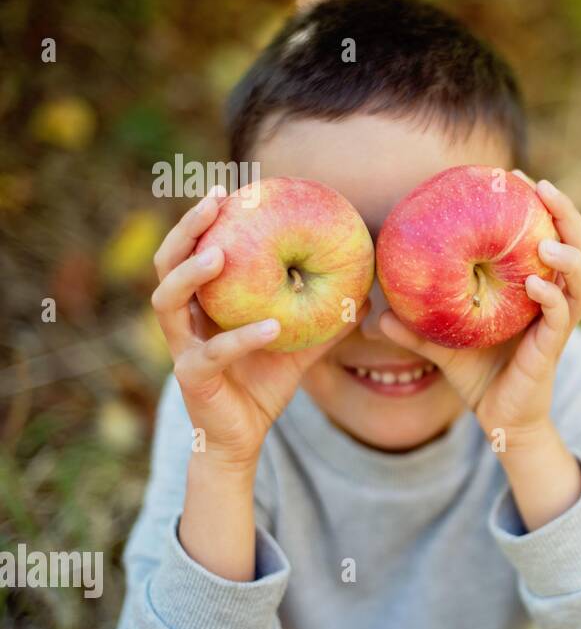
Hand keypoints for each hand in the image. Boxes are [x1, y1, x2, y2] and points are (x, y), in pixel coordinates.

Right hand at [152, 186, 363, 466]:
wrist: (242, 438)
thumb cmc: (264, 384)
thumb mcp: (300, 345)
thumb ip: (325, 319)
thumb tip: (366, 292)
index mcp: (202, 305)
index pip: (192, 252)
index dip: (202, 222)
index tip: (227, 190)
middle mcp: (184, 321)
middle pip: (166, 264)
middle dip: (186, 230)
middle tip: (214, 202)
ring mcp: (181, 349)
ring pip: (168, 302)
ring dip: (193, 274)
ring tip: (222, 254)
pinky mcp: (192, 378)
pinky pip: (212, 353)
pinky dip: (242, 338)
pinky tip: (273, 325)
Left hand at [380, 173, 580, 440]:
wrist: (500, 420)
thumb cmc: (477, 375)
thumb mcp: (442, 344)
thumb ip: (415, 326)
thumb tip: (373, 311)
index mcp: (534, 287)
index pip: (548, 234)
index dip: (539, 203)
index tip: (513, 174)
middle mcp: (553, 299)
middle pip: (579, 245)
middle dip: (567, 213)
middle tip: (542, 187)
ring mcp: (557, 323)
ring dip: (571, 255)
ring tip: (549, 241)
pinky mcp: (552, 348)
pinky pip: (561, 316)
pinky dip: (553, 296)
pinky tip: (535, 283)